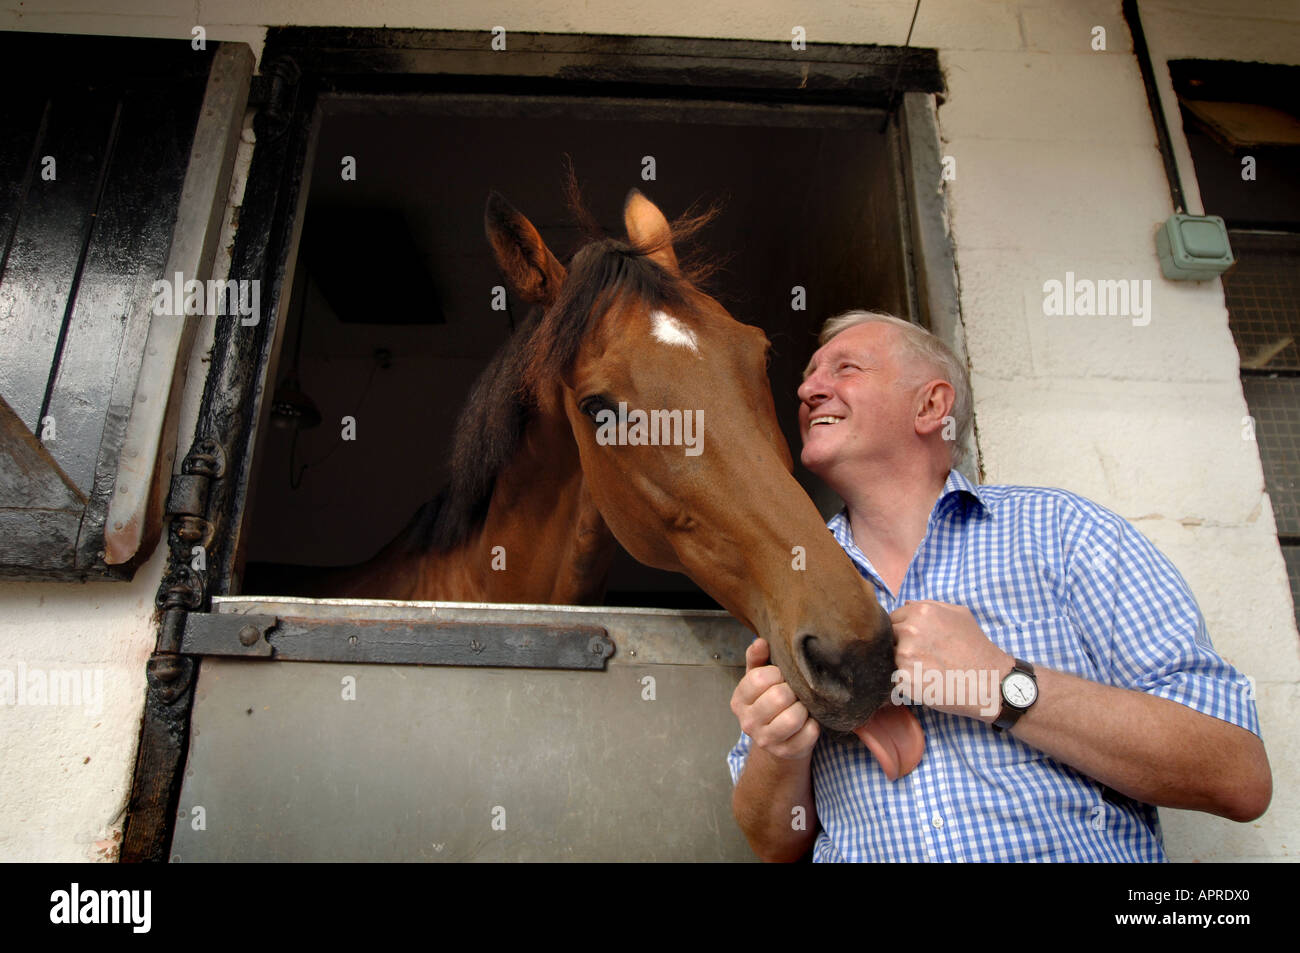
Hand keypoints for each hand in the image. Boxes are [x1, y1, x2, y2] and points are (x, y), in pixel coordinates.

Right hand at [730, 638, 819, 760]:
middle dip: (793, 690)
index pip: (759, 679)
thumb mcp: (760, 676)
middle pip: (778, 697)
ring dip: (804, 708)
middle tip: (795, 692)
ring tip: (802, 705)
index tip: (782, 676)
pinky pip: (809, 733)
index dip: (777, 674)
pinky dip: (814, 724)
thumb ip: (758, 658)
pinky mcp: (786, 753)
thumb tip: (761, 642)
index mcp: (739, 700)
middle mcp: (748, 722)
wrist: (779, 738)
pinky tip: (808, 721)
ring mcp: (766, 740)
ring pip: (793, 718)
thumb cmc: (770, 699)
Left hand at [889, 600, 1012, 722]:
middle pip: (890, 637)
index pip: (893, 618)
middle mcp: (909, 631)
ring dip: (904, 663)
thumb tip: (905, 604)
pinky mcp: (905, 679)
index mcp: (920, 612)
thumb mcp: (959, 614)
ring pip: (892, 658)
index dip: (903, 629)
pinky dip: (907, 680)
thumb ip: (929, 605)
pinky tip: (926, 681)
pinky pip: (896, 678)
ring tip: (928, 669)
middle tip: (923, 656)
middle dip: (901, 644)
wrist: (988, 680)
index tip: (917, 640)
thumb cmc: (976, 647)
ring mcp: (905, 656)